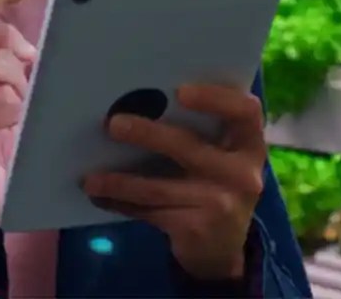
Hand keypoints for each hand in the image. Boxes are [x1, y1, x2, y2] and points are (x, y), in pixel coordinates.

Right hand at [0, 23, 35, 269]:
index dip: (4, 35)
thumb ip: (15, 86)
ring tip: (26, 105)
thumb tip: (46, 59)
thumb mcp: (9, 114)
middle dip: (7, 45)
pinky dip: (21, 111)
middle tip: (29, 71)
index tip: (31, 57)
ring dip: (17, 79)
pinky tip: (27, 128)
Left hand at [83, 84, 266, 281]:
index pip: (246, 112)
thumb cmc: (215, 185)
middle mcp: (242, 174)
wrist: (223, 248)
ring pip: (159, 188)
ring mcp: (220, 205)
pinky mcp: (196, 230)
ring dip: (120, 181)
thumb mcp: (222, 158)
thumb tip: (139, 101)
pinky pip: (149, 212)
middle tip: (114, 124)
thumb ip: (201, 132)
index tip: (180, 91)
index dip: (215, 98)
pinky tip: (100, 195)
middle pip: (189, 147)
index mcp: (249, 145)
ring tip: (91, 177)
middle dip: (147, 135)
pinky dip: (121, 202)